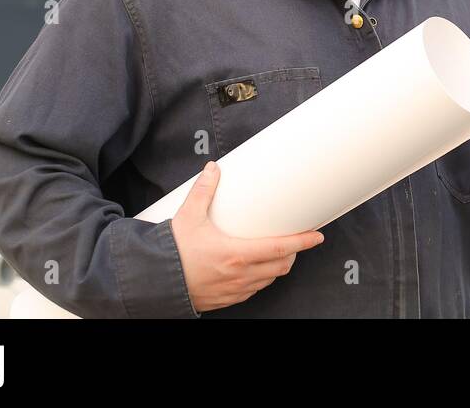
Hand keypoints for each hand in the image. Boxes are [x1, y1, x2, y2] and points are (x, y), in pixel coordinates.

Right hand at [170, 161, 324, 313]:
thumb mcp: (188, 216)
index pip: (281, 248)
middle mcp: (239, 275)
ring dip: (277, 268)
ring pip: (268, 281)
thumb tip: (213, 169)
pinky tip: (255, 270)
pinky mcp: (225, 300)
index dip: (303, 242)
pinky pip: (252, 292)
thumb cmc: (172, 251)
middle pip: (280, 267)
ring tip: (277, 253)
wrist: (152, 282)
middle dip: (293, 254)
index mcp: (237, 254)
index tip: (317, 236)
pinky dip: (260, 280)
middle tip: (296, 241)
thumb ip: (203, 191)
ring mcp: (234, 291)